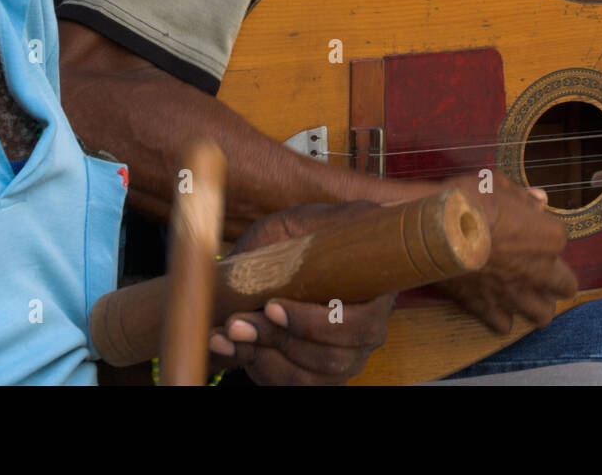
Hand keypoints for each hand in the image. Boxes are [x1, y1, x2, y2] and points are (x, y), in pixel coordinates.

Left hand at [208, 203, 393, 384]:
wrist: (260, 270)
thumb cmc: (287, 244)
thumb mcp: (302, 225)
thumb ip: (332, 223)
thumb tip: (372, 214)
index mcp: (375, 296)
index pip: (363, 324)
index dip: (319, 324)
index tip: (272, 305)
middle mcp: (366, 335)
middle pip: (332, 357)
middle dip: (278, 339)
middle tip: (238, 320)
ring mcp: (342, 362)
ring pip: (306, 377)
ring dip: (260, 355)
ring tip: (228, 330)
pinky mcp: (314, 378)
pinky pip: (287, 386)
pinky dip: (252, 368)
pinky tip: (226, 345)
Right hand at [435, 174, 575, 334]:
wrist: (435, 231)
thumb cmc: (469, 201)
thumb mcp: (497, 184)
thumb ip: (521, 196)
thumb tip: (537, 201)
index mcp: (549, 237)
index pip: (561, 238)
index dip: (544, 232)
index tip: (529, 227)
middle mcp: (540, 271)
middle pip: (565, 286)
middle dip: (557, 280)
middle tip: (539, 269)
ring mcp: (515, 294)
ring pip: (542, 314)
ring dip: (536, 304)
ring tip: (522, 292)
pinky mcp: (488, 309)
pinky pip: (505, 325)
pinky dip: (501, 316)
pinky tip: (493, 303)